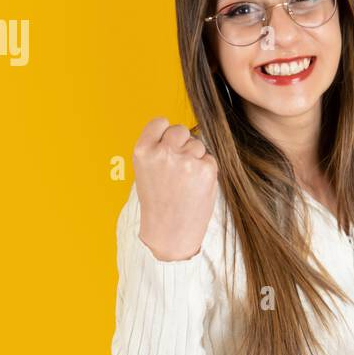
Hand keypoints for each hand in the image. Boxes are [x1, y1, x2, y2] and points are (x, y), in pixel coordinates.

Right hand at [133, 117, 218, 260]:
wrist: (170, 232)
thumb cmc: (158, 202)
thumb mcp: (146, 171)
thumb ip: (158, 149)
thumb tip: (182, 131)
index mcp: (143, 151)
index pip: (160, 122)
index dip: (165, 133)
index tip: (166, 145)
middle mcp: (164, 152)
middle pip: (181, 129)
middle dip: (182, 143)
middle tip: (178, 166)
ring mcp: (186, 160)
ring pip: (198, 143)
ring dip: (195, 157)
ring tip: (185, 180)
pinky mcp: (206, 170)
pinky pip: (210, 159)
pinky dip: (206, 170)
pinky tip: (196, 186)